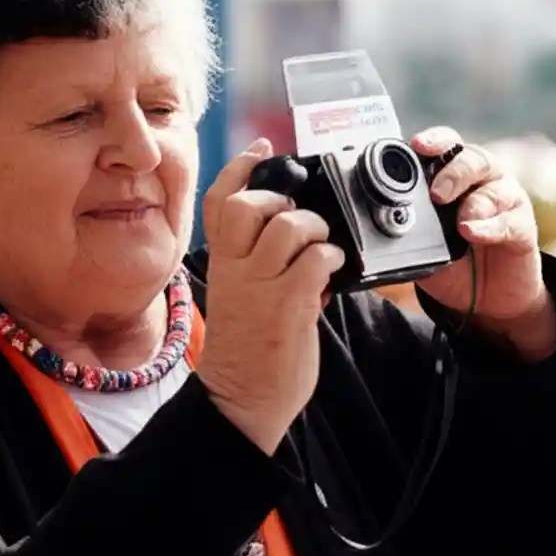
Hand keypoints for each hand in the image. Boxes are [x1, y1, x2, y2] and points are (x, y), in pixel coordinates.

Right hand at [197, 138, 345, 453]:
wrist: (241, 404)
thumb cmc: (247, 354)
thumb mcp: (241, 299)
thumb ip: (261, 267)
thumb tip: (301, 244)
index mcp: (223, 267)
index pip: (220, 203)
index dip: (240, 169)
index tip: (262, 150)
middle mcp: (236, 271)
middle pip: (248, 204)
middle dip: (280, 198)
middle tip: (299, 216)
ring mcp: (261, 288)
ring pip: (286, 225)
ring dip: (315, 227)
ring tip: (324, 245)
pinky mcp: (289, 307)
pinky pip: (316, 259)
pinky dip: (332, 256)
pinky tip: (336, 270)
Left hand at [412, 127, 555, 360]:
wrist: (487, 300)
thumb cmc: (454, 264)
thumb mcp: (422, 248)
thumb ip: (406, 231)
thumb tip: (371, 224)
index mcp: (453, 176)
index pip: (446, 146)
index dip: (434, 141)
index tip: (417, 146)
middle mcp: (482, 180)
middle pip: (472, 158)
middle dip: (452, 172)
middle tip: (435, 194)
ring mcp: (505, 201)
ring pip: (494, 184)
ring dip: (474, 201)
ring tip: (459, 222)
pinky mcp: (522, 227)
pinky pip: (509, 220)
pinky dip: (489, 226)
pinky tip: (472, 233)